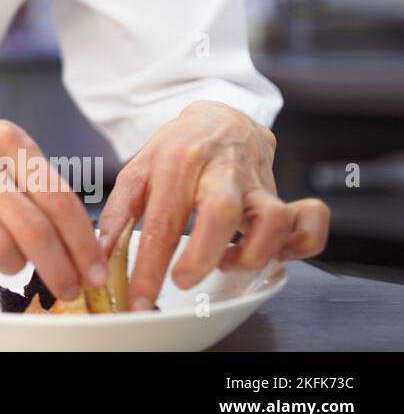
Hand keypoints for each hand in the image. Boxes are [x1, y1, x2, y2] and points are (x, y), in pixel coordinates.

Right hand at [0, 118, 107, 301]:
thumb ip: (37, 186)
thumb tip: (82, 244)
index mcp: (7, 141)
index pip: (59, 199)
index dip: (83, 242)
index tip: (95, 270)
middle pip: (34, 231)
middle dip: (59, 269)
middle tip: (69, 288)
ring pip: (1, 252)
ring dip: (12, 266)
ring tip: (5, 256)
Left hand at [97, 100, 330, 310]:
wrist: (221, 116)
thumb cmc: (177, 149)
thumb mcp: (139, 170)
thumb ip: (120, 211)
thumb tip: (102, 251)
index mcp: (178, 163)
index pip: (162, 220)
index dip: (150, 266)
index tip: (140, 297)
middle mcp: (221, 171)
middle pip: (221, 212)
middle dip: (203, 254)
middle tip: (184, 280)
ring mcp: (257, 181)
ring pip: (272, 218)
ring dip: (253, 253)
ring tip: (228, 264)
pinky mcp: (283, 191)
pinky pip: (311, 217)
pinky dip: (302, 242)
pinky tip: (277, 255)